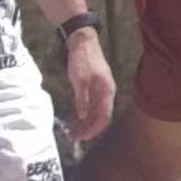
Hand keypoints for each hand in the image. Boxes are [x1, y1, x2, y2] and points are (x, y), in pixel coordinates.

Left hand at [65, 28, 115, 142]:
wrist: (82, 43)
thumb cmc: (82, 60)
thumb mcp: (80, 80)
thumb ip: (82, 98)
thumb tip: (84, 116)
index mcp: (107, 91)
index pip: (104, 116)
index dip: (94, 129)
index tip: (82, 137)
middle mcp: (106, 94)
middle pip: (100, 117)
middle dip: (88, 129)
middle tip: (74, 138)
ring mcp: (100, 91)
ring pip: (95, 113)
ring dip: (85, 123)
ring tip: (73, 132)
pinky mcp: (93, 89)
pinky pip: (90, 106)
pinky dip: (83, 115)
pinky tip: (74, 120)